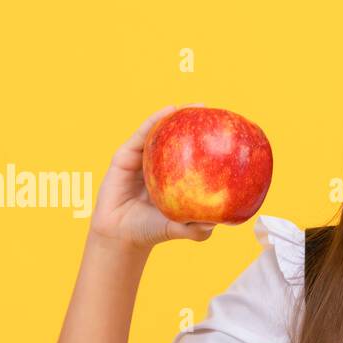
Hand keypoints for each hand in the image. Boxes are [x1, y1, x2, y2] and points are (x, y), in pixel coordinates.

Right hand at [89, 104, 217, 249]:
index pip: (192, 155)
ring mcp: (141, 159)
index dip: (206, 141)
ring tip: (195, 106)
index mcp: (173, 178)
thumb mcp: (179, 229)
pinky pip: (141, 135)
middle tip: (212, 111)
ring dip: (177, 115)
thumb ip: (198, 228)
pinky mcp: (124, 156)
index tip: (224, 131)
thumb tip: (220, 220)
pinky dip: (155, 120)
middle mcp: (158, 165)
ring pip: (159, 132)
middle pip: (176, 137)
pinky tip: (169, 110)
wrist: (119, 237)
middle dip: (194, 122)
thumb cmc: (149, 232)